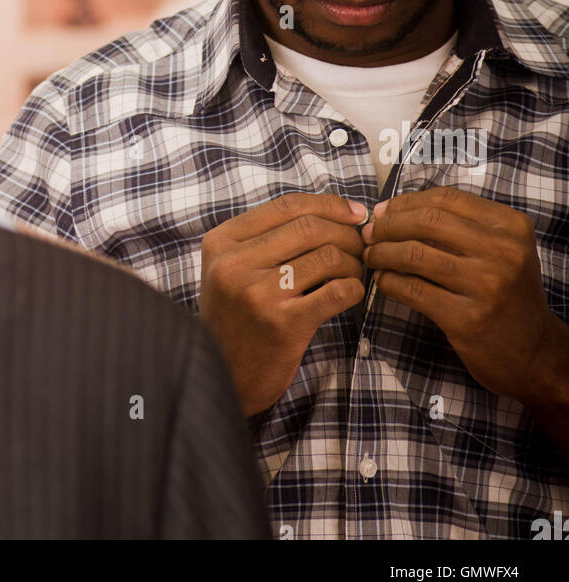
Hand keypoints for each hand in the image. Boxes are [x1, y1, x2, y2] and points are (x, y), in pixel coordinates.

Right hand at [199, 192, 367, 416]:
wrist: (224, 377)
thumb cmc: (236, 317)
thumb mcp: (233, 269)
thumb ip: (267, 237)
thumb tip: (334, 210)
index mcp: (222, 242)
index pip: (286, 206)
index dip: (328, 205)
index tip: (355, 213)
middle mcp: (235, 264)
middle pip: (310, 227)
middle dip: (346, 233)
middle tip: (359, 247)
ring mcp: (258, 294)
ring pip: (327, 256)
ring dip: (353, 262)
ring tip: (353, 273)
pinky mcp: (283, 324)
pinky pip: (337, 291)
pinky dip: (354, 288)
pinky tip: (351, 293)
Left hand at [362, 185, 565, 404]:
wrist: (534, 354)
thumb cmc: (507, 294)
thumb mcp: (502, 250)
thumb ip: (462, 225)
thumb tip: (395, 209)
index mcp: (510, 226)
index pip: (446, 199)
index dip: (406, 201)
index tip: (383, 211)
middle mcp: (503, 252)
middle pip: (428, 222)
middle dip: (389, 225)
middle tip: (369, 233)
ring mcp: (486, 286)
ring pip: (415, 254)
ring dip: (382, 253)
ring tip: (371, 256)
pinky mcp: (467, 319)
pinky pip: (413, 290)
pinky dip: (389, 282)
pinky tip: (382, 280)